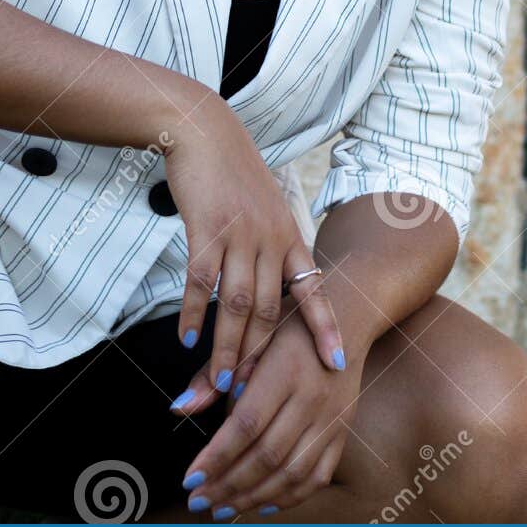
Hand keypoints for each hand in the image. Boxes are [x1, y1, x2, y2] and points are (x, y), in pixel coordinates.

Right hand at [162, 91, 343, 393]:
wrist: (204, 130)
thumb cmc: (233, 175)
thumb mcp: (264, 208)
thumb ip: (270, 249)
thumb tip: (269, 298)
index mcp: (289, 235)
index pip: (313, 290)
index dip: (326, 329)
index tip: (339, 364)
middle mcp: (271, 237)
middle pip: (270, 310)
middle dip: (261, 356)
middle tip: (252, 395)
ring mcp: (240, 233)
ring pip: (237, 303)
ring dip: (228, 347)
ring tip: (221, 381)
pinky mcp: (206, 227)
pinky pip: (201, 281)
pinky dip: (194, 313)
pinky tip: (188, 338)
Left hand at [176, 311, 361, 518]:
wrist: (348, 315)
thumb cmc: (287, 324)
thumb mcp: (250, 337)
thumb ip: (212, 375)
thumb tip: (177, 409)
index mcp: (285, 370)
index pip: (246, 425)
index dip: (216, 457)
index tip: (189, 479)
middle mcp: (312, 397)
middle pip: (267, 455)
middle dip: (227, 485)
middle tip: (197, 501)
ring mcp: (332, 418)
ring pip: (292, 473)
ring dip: (253, 497)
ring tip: (221, 508)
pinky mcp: (344, 431)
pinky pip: (317, 476)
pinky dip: (289, 497)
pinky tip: (260, 505)